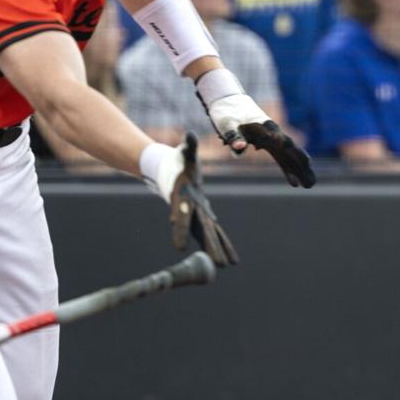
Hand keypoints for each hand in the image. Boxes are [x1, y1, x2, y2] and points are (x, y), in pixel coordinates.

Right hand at [142, 134, 239, 266]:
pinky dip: (222, 243)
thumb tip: (190, 135)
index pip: (181, 216)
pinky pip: (214, 232)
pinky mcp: (202, 215)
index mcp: (183, 197)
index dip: (180, 231)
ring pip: (208, 235)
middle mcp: (190, 209)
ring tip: (227, 265)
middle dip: (209, 246)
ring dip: (218, 249)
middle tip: (217, 263)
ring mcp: (196, 214)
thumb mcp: (184, 152)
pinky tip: (229, 258)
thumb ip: (189, 144)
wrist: (169, 172)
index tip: (179, 248)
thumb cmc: (178, 161)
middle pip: (199, 230)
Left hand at [195, 68, 315, 187]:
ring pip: (289, 156)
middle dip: (301, 167)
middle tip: (310, 183)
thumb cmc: (227, 113)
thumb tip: (240, 148)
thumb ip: (233, 136)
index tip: (305, 163)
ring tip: (309, 186)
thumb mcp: (226, 124)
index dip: (292, 152)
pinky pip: (281, 158)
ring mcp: (272, 138)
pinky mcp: (268, 143)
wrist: (227, 101)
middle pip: (291, 151)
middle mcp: (273, 133)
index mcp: (265, 127)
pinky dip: (287, 169)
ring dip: (299, 171)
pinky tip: (294, 183)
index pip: (281, 140)